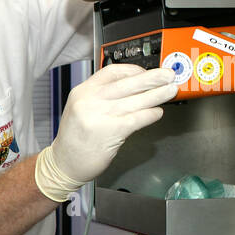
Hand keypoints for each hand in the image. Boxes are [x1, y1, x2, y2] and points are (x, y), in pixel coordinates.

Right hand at [38, 64, 178, 198]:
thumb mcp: (81, 109)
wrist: (64, 164)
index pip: (111, 72)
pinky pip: (136, 119)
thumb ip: (102, 97)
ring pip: (135, 101)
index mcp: (82, 92)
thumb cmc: (75, 139)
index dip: (133, 70)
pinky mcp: (110, 132)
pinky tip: (157, 113)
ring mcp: (99, 116)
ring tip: (170, 91)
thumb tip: (134, 88)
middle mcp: (89, 101)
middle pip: (126, 84)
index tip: (146, 71)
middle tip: (168, 75)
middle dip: (151, 78)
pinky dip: (150, 115)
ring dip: (156, 95)